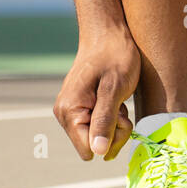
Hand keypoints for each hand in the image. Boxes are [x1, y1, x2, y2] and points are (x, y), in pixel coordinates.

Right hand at [53, 27, 139, 160]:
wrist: (109, 34)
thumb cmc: (115, 57)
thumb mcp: (114, 89)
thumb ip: (105, 121)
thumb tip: (97, 153)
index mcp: (70, 111)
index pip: (89, 149)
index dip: (110, 139)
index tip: (119, 116)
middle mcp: (65, 114)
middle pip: (94, 146)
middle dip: (114, 132)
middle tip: (121, 107)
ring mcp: (71, 111)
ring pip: (98, 138)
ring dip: (115, 124)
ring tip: (118, 101)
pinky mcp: (80, 108)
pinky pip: (98, 126)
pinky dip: (112, 117)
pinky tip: (114, 100)